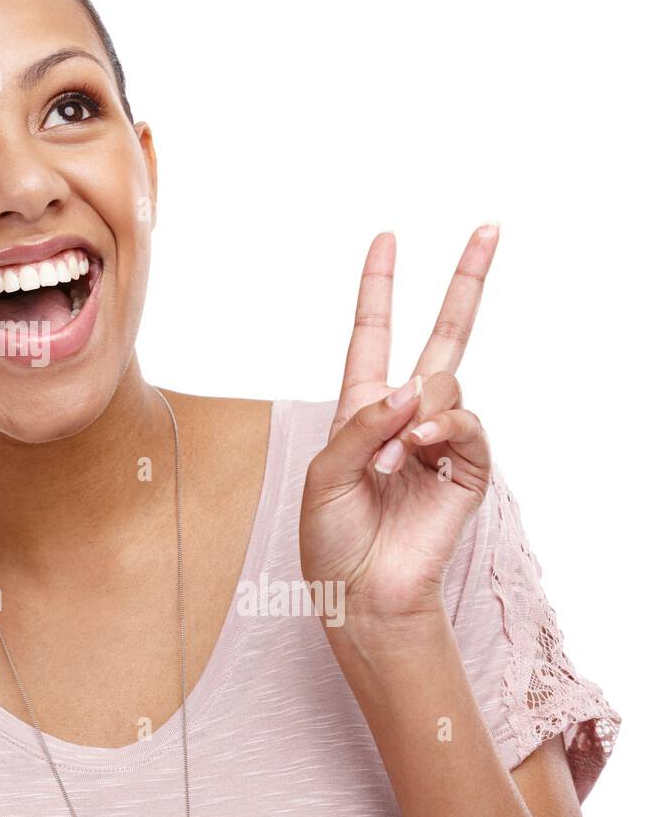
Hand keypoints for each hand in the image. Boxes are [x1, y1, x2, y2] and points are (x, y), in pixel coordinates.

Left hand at [298, 224, 498, 632]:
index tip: (386, 238)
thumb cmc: (331, 533)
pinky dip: (445, 429)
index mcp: (361, 407)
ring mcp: (440, 440)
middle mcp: (405, 415)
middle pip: (444, 336)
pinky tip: (422, 447)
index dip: (379, 287)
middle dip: (467, 282)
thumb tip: (413, 391)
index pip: (373, 334)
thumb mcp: (326, 472)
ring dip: (414, 417)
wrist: (359, 589)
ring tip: (390, 462)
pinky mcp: (468, 469)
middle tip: (490, 228)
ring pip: (446, 385)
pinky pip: (468, 425)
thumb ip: (364, 425)